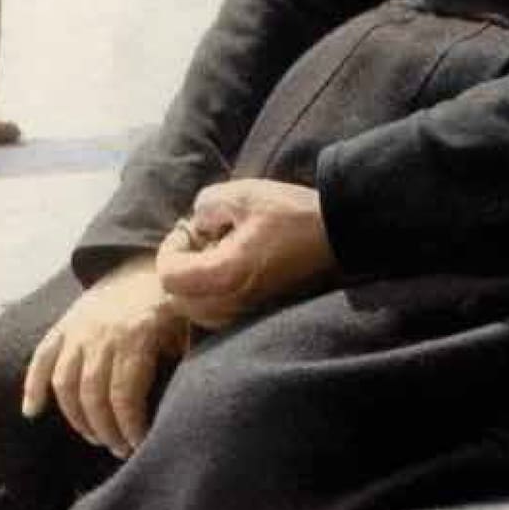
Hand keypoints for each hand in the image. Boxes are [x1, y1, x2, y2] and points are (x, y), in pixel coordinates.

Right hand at [21, 255, 191, 456]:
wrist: (152, 258)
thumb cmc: (179, 300)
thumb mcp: (192, 323)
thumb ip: (188, 357)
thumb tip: (185, 401)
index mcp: (137, 333)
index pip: (125, 394)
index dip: (130, 426)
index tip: (140, 445)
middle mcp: (102, 332)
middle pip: (92, 395)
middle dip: (105, 429)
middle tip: (120, 449)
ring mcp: (79, 327)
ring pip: (65, 383)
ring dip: (76, 418)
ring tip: (96, 437)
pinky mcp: (65, 323)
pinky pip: (41, 356)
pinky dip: (32, 385)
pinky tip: (32, 413)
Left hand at [156, 179, 336, 330]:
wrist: (340, 235)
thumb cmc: (293, 214)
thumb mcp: (244, 194)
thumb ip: (205, 205)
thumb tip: (197, 224)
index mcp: (224, 275)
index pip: (169, 276)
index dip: (171, 249)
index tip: (189, 229)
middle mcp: (230, 304)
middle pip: (177, 298)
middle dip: (180, 267)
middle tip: (202, 239)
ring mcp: (244, 314)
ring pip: (196, 310)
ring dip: (195, 283)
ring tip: (218, 254)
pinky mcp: (257, 315)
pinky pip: (217, 314)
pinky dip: (212, 294)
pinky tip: (233, 268)